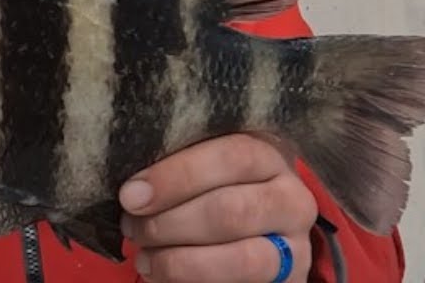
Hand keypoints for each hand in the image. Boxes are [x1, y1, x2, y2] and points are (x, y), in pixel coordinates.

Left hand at [119, 133, 315, 282]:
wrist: (245, 236)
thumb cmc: (204, 190)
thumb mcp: (198, 168)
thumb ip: (175, 167)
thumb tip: (134, 189)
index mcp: (269, 156)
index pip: (232, 156)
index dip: (177, 176)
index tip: (131, 195)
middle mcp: (292, 199)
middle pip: (232, 210)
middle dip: (169, 223)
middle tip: (132, 228)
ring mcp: (296, 247)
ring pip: (244, 259)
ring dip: (180, 262)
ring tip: (144, 258)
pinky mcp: (288, 282)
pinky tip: (160, 276)